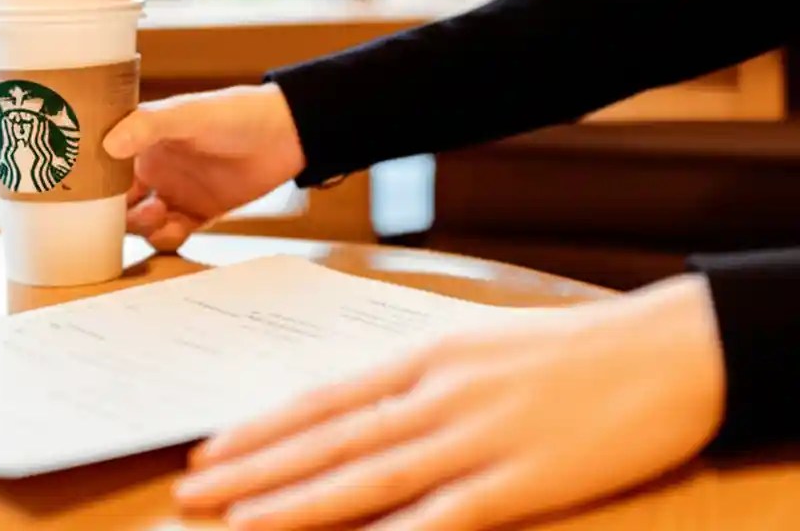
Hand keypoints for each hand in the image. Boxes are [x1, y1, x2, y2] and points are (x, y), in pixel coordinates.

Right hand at [104, 83, 305, 251]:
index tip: (82, 198)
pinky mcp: (199, 214)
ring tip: (157, 215)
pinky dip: (168, 237)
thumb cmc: (235, 113)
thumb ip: (147, 127)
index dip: (92, 184)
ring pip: (142, 223)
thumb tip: (108, 145)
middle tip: (125, 213)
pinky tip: (177, 227)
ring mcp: (176, 193)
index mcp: (142, 142)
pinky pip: (172, 235)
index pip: (103, 167)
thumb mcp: (187, 114)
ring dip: (143, 226)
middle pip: (117, 202)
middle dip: (115, 213)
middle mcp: (154, 169)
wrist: (287, 134)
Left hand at [173, 274, 725, 529]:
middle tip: (193, 491)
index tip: (209, 450)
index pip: (321, 398)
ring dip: (298, 502)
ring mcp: (478, 438)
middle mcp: (437, 394)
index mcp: (424, 356)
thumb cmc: (565, 347)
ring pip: (369, 475)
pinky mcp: (523, 481)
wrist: (664, 351)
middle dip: (254, 469)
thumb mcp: (475, 344)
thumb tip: (349, 406)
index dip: (259, 428)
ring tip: (240, 520)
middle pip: (329, 438)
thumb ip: (411, 377)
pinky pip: (445, 516)